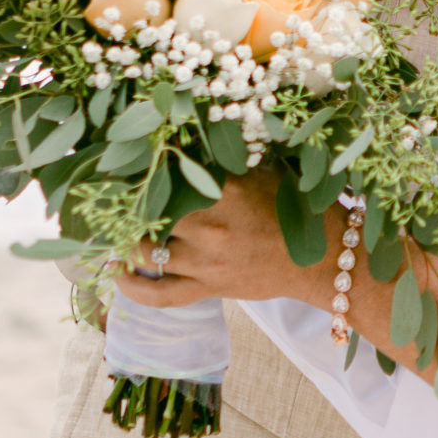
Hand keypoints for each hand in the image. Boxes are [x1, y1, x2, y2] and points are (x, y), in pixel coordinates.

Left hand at [113, 167, 329, 310]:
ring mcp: (206, 260)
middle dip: (128, 204)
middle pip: (149, 212)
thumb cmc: (296, 208)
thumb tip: (188, 143)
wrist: (325, 257)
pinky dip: (133, 288)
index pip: (169, 173)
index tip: (127, 161)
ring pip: (146, 251)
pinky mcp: (209, 287)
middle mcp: (209, 225)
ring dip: (126, 240)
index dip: (144, 168)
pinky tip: (116, 274)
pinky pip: (161, 294)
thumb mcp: (264, 172)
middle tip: (111, 196)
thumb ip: (226, 161)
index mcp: (223, 189)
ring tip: (113, 229)